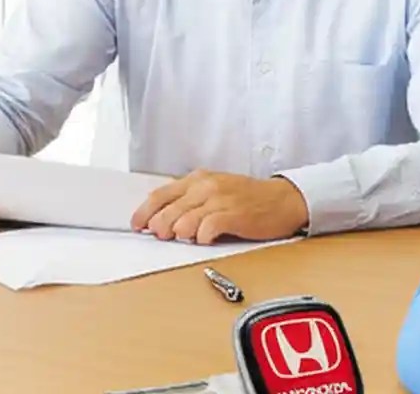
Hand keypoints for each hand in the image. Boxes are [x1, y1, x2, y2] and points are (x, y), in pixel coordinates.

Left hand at [131, 170, 309, 244]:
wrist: (282, 199)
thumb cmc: (247, 198)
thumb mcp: (215, 190)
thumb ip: (190, 200)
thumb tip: (162, 218)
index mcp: (198, 179)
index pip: (160, 194)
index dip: (144, 212)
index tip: (137, 225)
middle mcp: (205, 186)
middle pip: (168, 211)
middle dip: (160, 228)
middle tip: (163, 237)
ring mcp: (220, 199)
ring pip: (183, 221)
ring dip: (179, 234)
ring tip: (186, 238)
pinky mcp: (233, 214)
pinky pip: (207, 229)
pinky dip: (201, 238)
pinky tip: (205, 240)